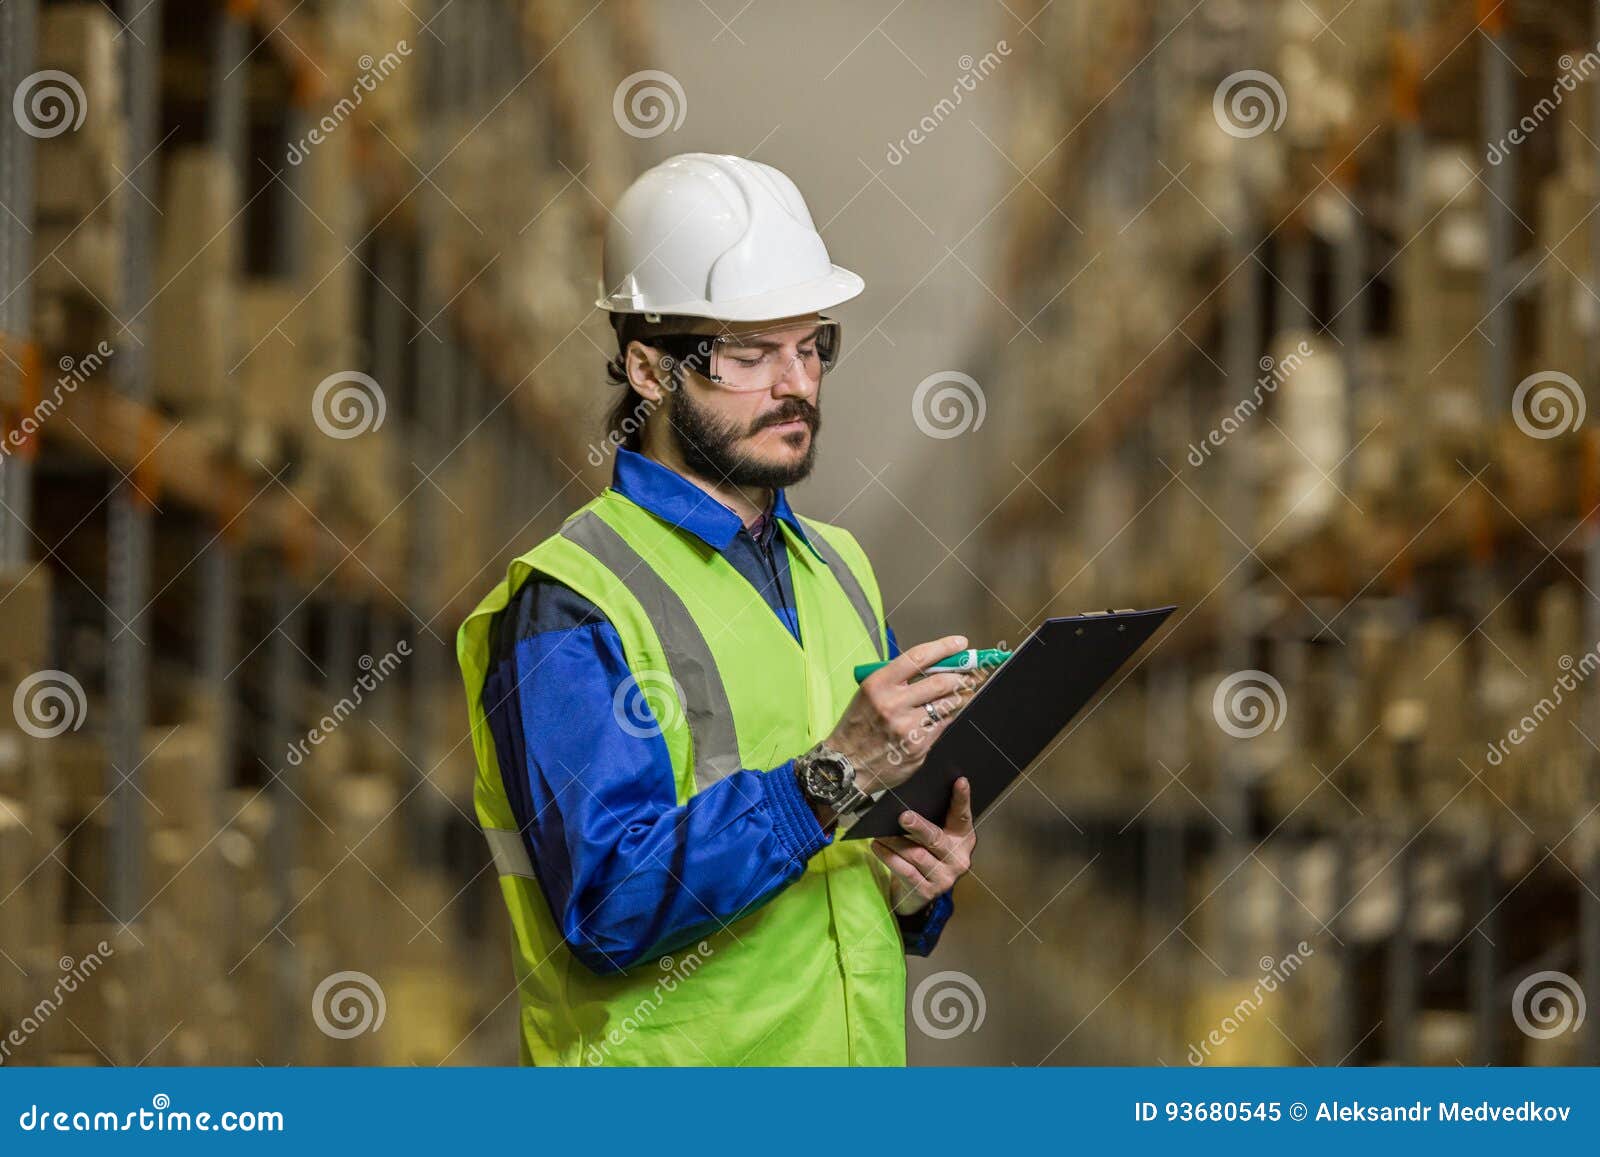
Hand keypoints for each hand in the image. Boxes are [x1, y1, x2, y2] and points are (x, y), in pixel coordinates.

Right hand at [823, 636, 989, 797]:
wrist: (848, 765)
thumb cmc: (858, 727)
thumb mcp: (868, 694)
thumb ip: (897, 680)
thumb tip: (933, 666)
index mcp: (878, 684)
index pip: (918, 657)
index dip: (944, 647)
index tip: (960, 643)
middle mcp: (892, 703)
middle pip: (940, 681)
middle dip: (960, 675)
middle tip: (969, 672)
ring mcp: (907, 726)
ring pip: (947, 704)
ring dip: (960, 695)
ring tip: (962, 691)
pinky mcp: (918, 746)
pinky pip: (942, 724)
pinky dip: (948, 716)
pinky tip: (946, 713)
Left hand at [870, 777, 975, 915]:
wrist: (921, 892)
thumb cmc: (927, 854)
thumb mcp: (936, 837)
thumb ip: (932, 819)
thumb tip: (909, 795)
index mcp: (963, 839)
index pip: (962, 816)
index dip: (962, 799)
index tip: (960, 781)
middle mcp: (958, 859)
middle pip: (936, 839)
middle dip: (919, 827)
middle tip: (903, 816)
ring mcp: (944, 878)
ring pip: (916, 855)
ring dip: (895, 843)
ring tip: (881, 833)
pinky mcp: (927, 891)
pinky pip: (905, 871)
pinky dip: (889, 857)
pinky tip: (878, 847)